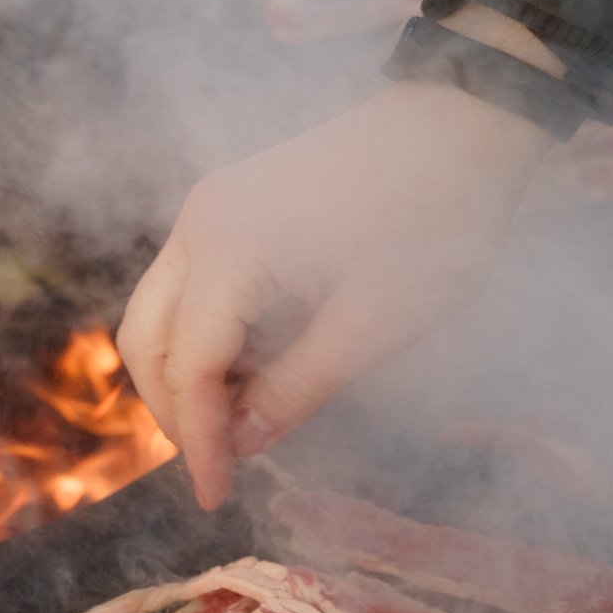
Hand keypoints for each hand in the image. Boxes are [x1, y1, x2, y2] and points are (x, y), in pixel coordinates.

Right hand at [119, 25, 558, 510]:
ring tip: (243, 421)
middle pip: (146, 341)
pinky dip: (204, 341)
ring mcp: (206, 209)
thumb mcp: (379, 322)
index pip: (190, 366)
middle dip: (176, 411)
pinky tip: (253, 371)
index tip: (216, 497)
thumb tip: (242, 442)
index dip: (200, 440)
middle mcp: (200, 224)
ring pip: (156, 316)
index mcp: (233, 248)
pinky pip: (186, 289)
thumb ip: (299, 388)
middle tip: (223, 464)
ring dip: (186, 377)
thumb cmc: (437, 216)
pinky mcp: (224, 207)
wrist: (466, 115)